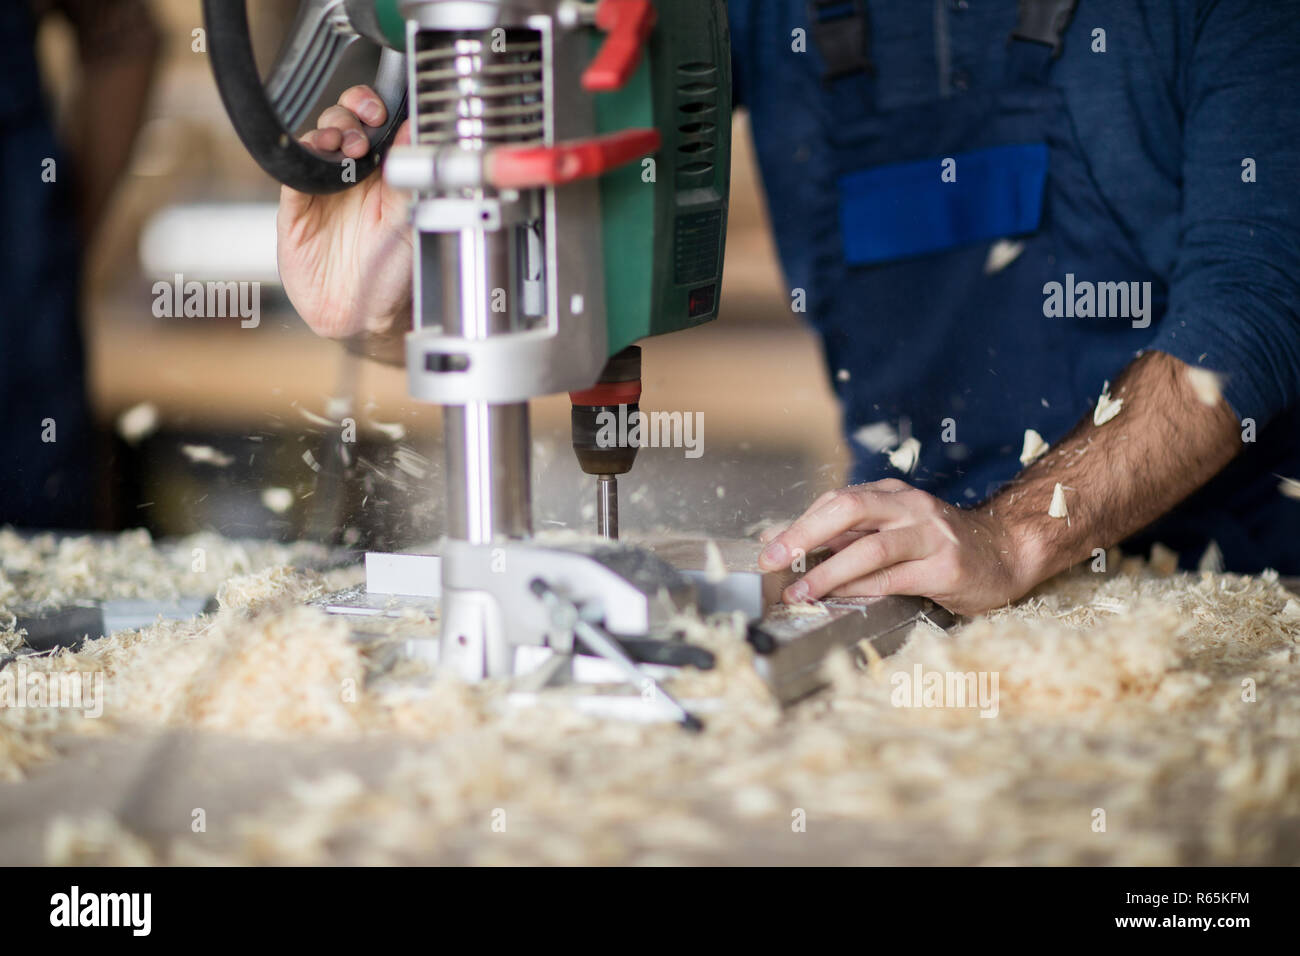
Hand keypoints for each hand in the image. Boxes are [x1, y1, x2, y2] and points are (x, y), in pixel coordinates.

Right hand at [277, 85, 413, 338]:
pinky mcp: (296, 207)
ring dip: (329, 129)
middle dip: (351, 113)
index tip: (379, 111)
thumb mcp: (410, 221)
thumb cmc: (392, 276)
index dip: (373, 107)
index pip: (375, 124)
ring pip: (317, 138)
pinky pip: (292, 171)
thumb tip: (417, 132)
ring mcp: (323, 189)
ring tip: (342, 143)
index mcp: (383, 175)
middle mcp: (353, 177)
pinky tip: (317, 154)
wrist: (362, 315)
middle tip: (363, 130)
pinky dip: (303, 155)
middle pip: (343, 120)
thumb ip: (409, 177)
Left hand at [756, 479, 1032, 615]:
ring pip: (869, 548)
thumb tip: (793, 546)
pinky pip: (894, 578)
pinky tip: (840, 599)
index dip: (798, 523)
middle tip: (774, 559)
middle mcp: (910, 508)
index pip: (836, 501)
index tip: (768, 546)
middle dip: (803, 535)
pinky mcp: (944, 567)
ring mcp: (930, 536)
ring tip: (801, 590)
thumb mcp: (896, 529)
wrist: (1008, 553)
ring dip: (828, 571)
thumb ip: (852, 536)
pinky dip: (862, 589)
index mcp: (892, 495)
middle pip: (847, 509)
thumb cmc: (942, 545)